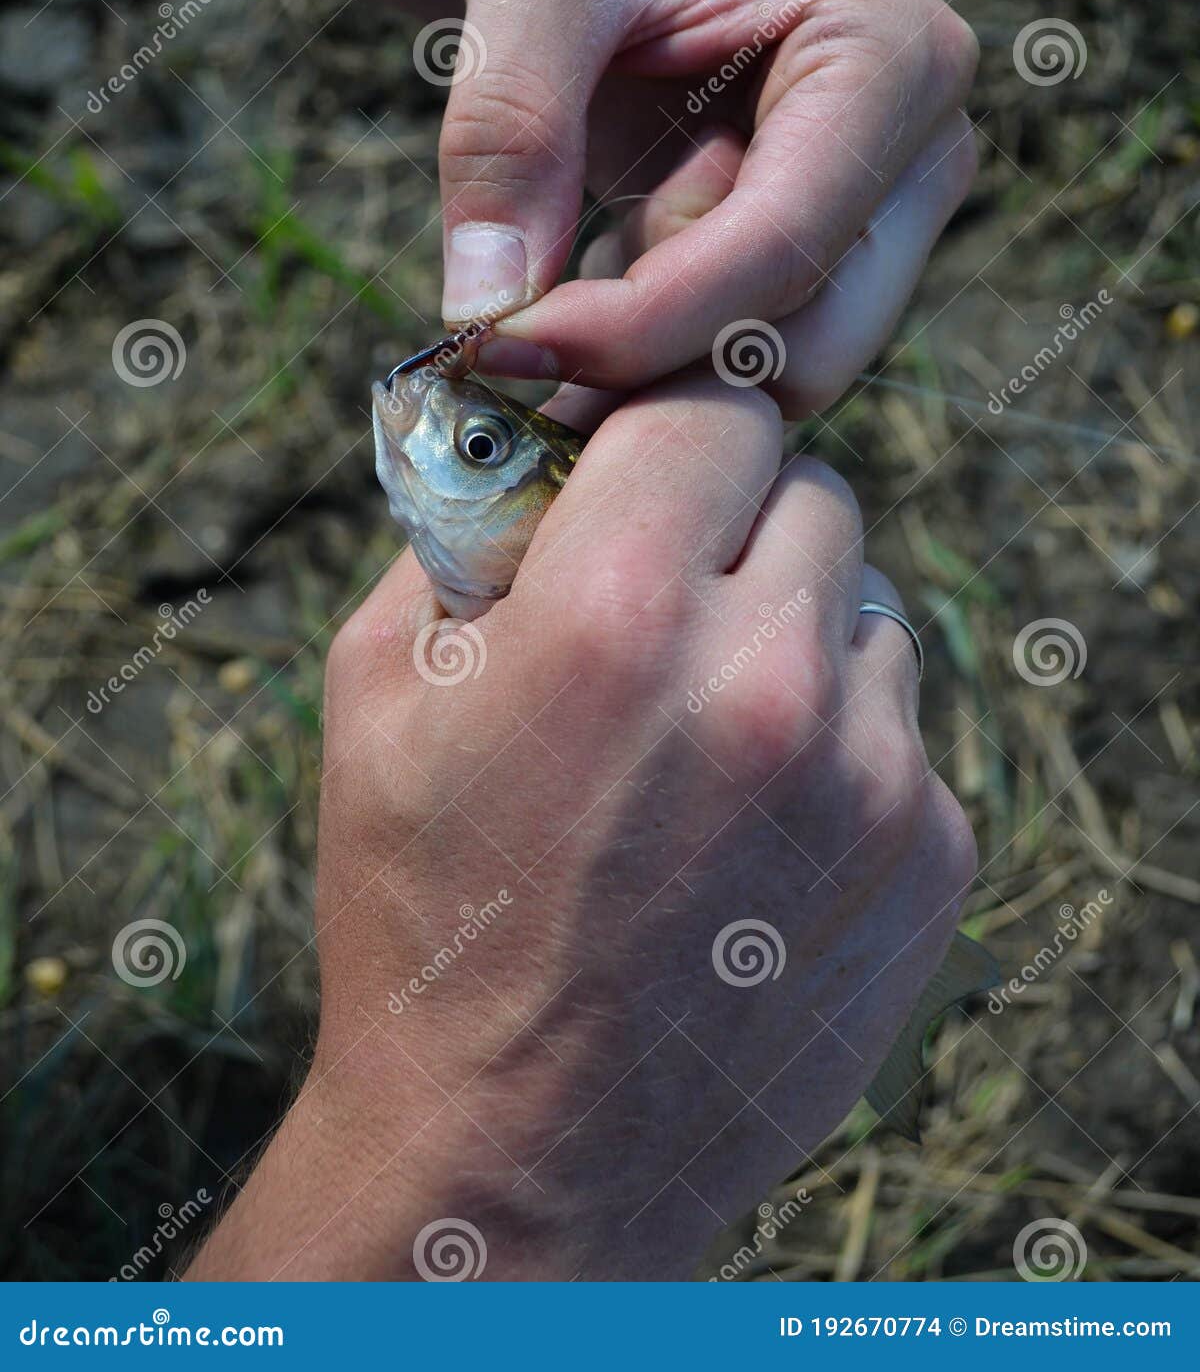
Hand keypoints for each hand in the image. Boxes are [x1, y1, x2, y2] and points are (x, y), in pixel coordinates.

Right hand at [186, 376, 974, 1281]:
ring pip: (868, 610)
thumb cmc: (427, 914)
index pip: (715, 409)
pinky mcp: (932, 858)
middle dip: (737, 529)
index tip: (649, 474)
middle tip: (668, 610)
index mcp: (615, 617)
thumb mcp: (379, 692)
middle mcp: (764, 681)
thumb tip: (537, 443)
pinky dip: (841, 746)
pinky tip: (756, 831)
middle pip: (811, 493)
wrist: (518, 1152)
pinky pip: (904, 730)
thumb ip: (466, 528)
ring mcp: (871, 777)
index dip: (672, 435)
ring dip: (796, 637)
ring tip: (706, 740)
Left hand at [437, 0, 977, 413]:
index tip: (495, 343)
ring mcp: (886, 225)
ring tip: (538, 292)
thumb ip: (509, 134)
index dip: (641, 321)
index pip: (780, 244)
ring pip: (773, 377)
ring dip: (647, 371)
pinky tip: (579, 294)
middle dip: (650, 363)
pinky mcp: (835, 272)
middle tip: (497, 339)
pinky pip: (744, 369)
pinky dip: (649, 364)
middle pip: (801, 342)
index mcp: (893, 55)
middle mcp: (921, 154)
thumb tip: (486, 309)